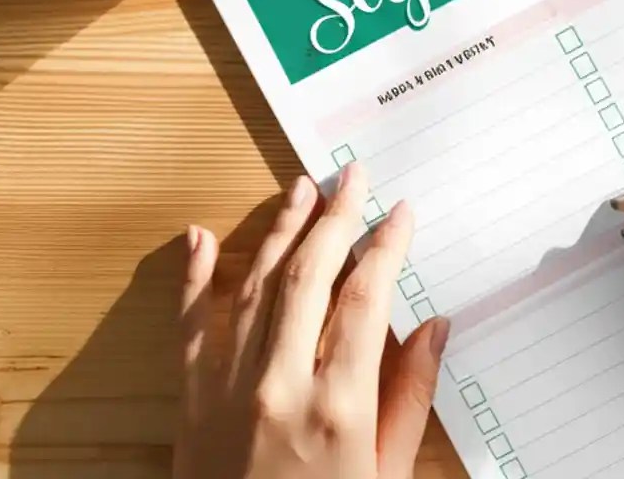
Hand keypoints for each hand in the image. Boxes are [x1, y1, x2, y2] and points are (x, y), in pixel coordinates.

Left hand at [176, 163, 447, 478]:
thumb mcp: (387, 472)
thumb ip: (409, 397)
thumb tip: (434, 326)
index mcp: (338, 405)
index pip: (367, 297)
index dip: (386, 246)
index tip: (400, 213)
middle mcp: (278, 385)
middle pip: (308, 275)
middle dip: (335, 216)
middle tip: (353, 174)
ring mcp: (226, 389)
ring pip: (252, 285)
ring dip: (279, 229)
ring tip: (301, 188)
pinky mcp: (189, 402)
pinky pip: (191, 324)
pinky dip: (196, 277)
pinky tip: (204, 237)